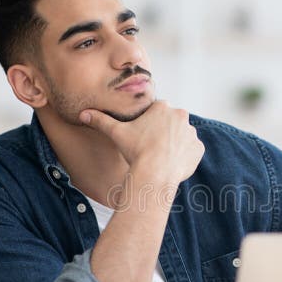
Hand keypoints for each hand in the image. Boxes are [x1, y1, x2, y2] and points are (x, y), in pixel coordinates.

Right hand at [79, 101, 203, 184]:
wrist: (155, 173)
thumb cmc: (136, 151)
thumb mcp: (116, 133)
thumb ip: (101, 121)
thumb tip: (82, 114)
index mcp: (163, 107)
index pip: (156, 112)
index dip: (149, 125)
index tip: (143, 136)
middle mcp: (181, 116)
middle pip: (171, 123)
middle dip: (163, 133)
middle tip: (150, 147)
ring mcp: (192, 133)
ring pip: (182, 136)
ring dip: (174, 143)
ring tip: (161, 157)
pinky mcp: (199, 149)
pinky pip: (191, 151)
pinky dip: (184, 156)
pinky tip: (171, 164)